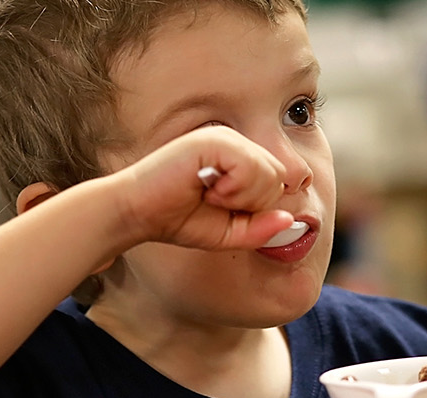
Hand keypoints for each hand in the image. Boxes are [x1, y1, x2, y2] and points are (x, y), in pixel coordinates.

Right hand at [113, 126, 293, 249]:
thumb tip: (291, 220)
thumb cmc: (177, 219)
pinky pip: (251, 168)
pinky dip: (234, 189)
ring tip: (210, 195)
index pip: (276, 182)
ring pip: (269, 173)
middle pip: (278, 177)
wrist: (136, 214)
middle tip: (216, 203)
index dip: (256, 206)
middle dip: (252, 203)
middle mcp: (234, 141)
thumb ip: (260, 228)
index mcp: (239, 157)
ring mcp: (224, 137)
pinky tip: (208, 189)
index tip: (223, 208)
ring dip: (242, 197)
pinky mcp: (213, 140)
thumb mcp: (228, 232)